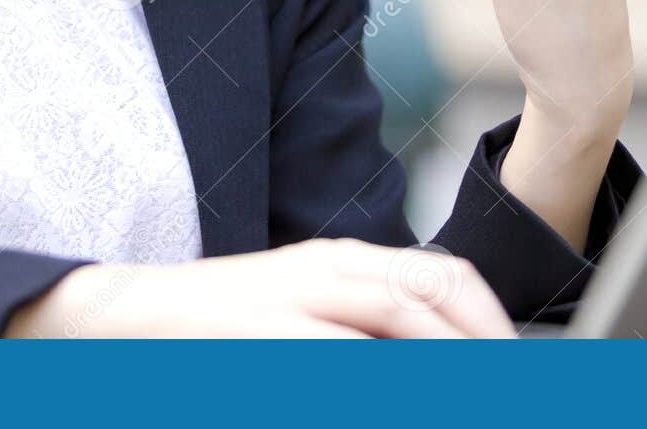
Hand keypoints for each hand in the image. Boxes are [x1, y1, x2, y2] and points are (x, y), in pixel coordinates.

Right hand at [3, 238, 515, 337]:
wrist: (126, 317)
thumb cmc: (219, 327)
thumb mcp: (300, 311)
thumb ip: (362, 331)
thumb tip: (427, 353)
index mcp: (343, 261)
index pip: (443, 277)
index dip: (493, 322)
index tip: (519, 366)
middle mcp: (327, 268)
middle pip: (433, 291)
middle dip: (485, 343)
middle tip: (513, 382)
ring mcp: (294, 295)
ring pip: (398, 316)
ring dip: (447, 355)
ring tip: (478, 386)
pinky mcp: (263, 330)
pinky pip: (340, 354)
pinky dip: (382, 373)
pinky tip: (401, 385)